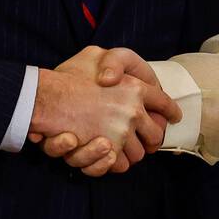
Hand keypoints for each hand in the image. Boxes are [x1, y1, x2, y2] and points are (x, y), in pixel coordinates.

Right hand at [26, 45, 180, 174]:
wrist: (45, 98)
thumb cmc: (67, 75)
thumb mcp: (94, 54)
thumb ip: (114, 61)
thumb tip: (119, 76)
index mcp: (135, 87)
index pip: (163, 102)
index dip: (170, 110)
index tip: (173, 116)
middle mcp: (133, 111)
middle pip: (155, 134)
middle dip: (152, 138)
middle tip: (146, 138)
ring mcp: (121, 133)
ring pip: (139, 153)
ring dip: (132, 152)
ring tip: (124, 147)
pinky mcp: (106, 151)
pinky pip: (121, 164)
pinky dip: (117, 162)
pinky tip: (111, 155)